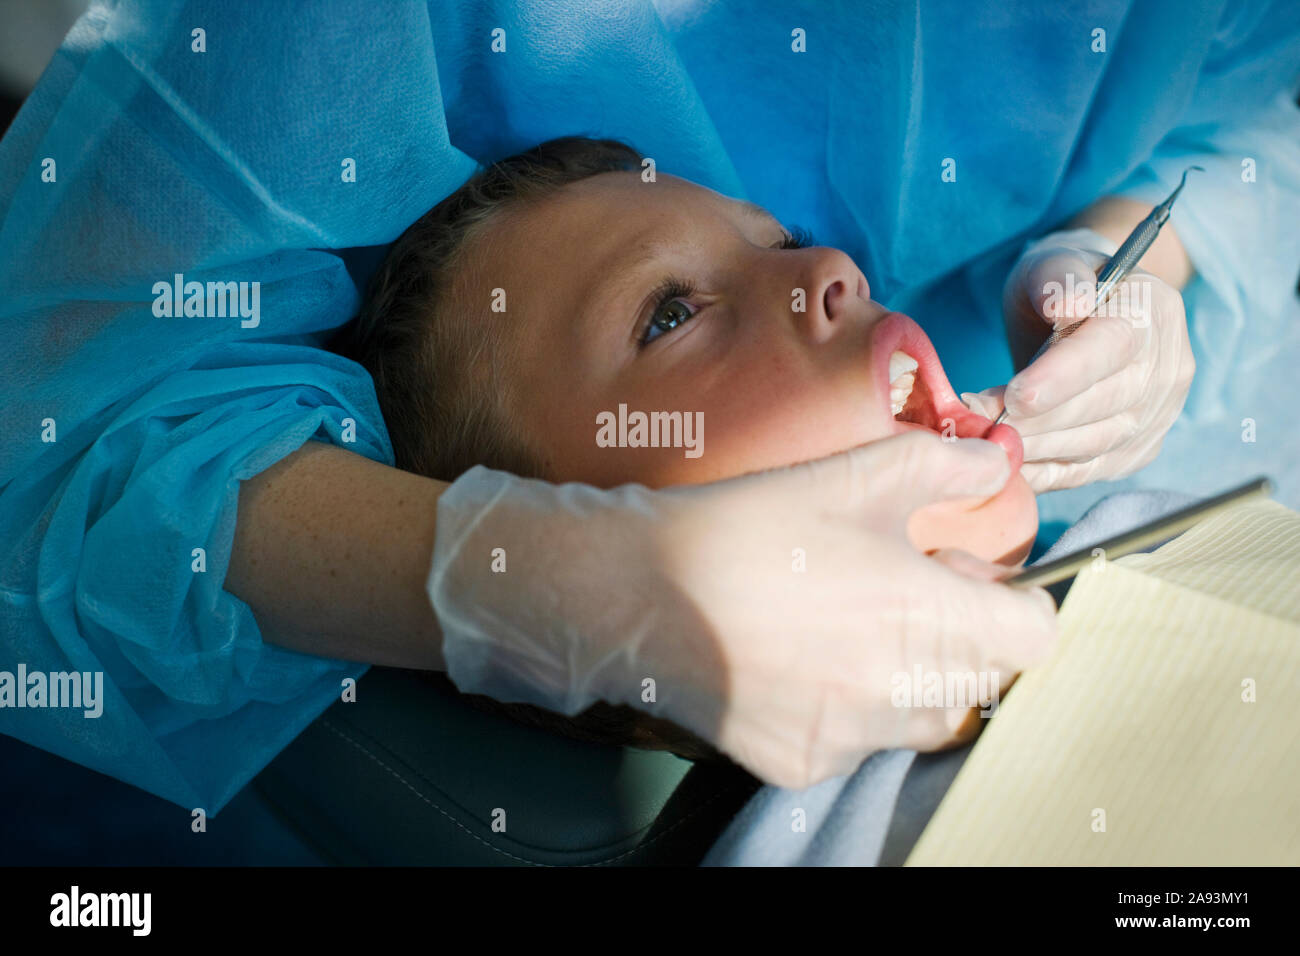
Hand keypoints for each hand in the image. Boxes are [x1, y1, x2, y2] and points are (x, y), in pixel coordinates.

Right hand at [428, 431, 1058, 790]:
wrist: (642, 592)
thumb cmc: (750, 528)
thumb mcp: (853, 474)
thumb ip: (943, 461)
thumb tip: (998, 459)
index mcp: (929, 619)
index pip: (1032, 639)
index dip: (1012, 601)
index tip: (963, 573)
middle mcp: (902, 693)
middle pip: (981, 679)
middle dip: (958, 634)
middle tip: (899, 586)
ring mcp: (853, 737)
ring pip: (923, 717)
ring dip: (911, 676)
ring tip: (850, 627)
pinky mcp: (804, 764)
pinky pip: (858, 742)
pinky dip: (848, 708)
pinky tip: (800, 661)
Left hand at [963, 227, 1194, 492]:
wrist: (1081, 313)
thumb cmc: (1057, 286)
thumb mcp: (1050, 263)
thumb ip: (1057, 278)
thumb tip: (1068, 305)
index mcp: (1153, 310)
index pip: (1113, 348)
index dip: (1063, 376)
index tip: (1016, 395)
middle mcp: (1168, 365)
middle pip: (1105, 404)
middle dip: (1038, 420)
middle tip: (980, 421)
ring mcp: (1159, 413)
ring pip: (1096, 444)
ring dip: (1036, 448)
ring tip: (986, 439)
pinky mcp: (1138, 449)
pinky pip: (1090, 471)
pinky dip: (1045, 473)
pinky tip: (1008, 463)